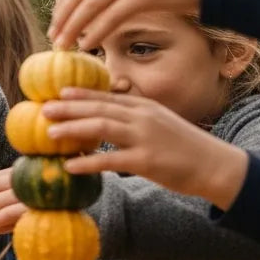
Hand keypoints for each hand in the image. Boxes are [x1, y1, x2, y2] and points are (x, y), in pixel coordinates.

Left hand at [44, 88, 248, 209]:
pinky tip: (70, 167)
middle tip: (43, 109)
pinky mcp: (147, 161)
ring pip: (101, 127)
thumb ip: (135, 118)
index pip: (107, 96)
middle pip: (99, 107)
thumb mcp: (159, 123)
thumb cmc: (184, 147)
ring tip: (49, 134)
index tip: (58, 92)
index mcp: (145, 107)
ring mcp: (145, 138)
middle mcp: (143, 117)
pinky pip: (111, 160)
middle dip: (69, 107)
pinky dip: (88, 163)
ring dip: (73, 129)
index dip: (81, 94)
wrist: (216, 165)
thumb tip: (107, 118)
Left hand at [49, 0, 215, 50]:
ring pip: (91, 4)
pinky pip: (112, 15)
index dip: (65, 2)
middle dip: (63, 16)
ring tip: (63, 45)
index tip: (56, 21)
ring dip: (74, 26)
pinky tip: (87, 45)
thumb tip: (104, 1)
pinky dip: (96, 31)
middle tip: (53, 37)